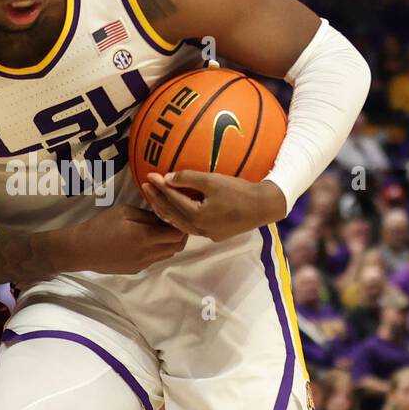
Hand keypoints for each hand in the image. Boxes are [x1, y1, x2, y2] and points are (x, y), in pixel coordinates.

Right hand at [56, 205, 186, 276]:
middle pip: (177, 248)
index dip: (182, 224)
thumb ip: (148, 215)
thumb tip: (164, 218)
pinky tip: (145, 241)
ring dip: (168, 243)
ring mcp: (142, 264)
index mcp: (145, 237)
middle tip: (173, 222)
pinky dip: (157, 250)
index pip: (177, 235)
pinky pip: (154, 260)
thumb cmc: (101, 226)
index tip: (177, 214)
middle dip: (180, 235)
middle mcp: (148, 254)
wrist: (81, 249)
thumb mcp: (125, 211)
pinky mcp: (136, 270)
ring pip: (167, 255)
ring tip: (160, 230)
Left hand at [141, 172, 286, 242]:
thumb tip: (167, 178)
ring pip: (178, 223)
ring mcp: (205, 234)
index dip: (160, 187)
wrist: (263, 207)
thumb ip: (188, 178)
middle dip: (157, 200)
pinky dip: (178, 216)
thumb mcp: (212, 180)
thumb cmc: (239, 191)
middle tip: (145, 186)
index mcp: (197, 217)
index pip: (173, 200)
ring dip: (165, 210)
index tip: (150, 175)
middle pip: (170, 215)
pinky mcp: (213, 233)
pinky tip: (175, 208)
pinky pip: (188, 225)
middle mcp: (198, 229)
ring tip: (154, 198)